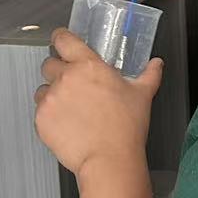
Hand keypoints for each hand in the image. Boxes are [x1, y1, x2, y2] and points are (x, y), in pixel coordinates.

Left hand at [34, 29, 163, 177]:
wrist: (108, 159)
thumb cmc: (126, 127)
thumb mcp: (142, 96)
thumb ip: (149, 75)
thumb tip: (157, 64)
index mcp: (88, 66)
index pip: (64, 40)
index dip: (60, 38)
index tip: (60, 41)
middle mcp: (65, 78)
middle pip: (49, 64)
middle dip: (57, 71)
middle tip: (72, 86)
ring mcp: (50, 99)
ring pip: (42, 89)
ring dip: (52, 95)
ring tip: (71, 110)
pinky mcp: (41, 119)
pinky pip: (40, 112)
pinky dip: (50, 117)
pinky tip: (67, 126)